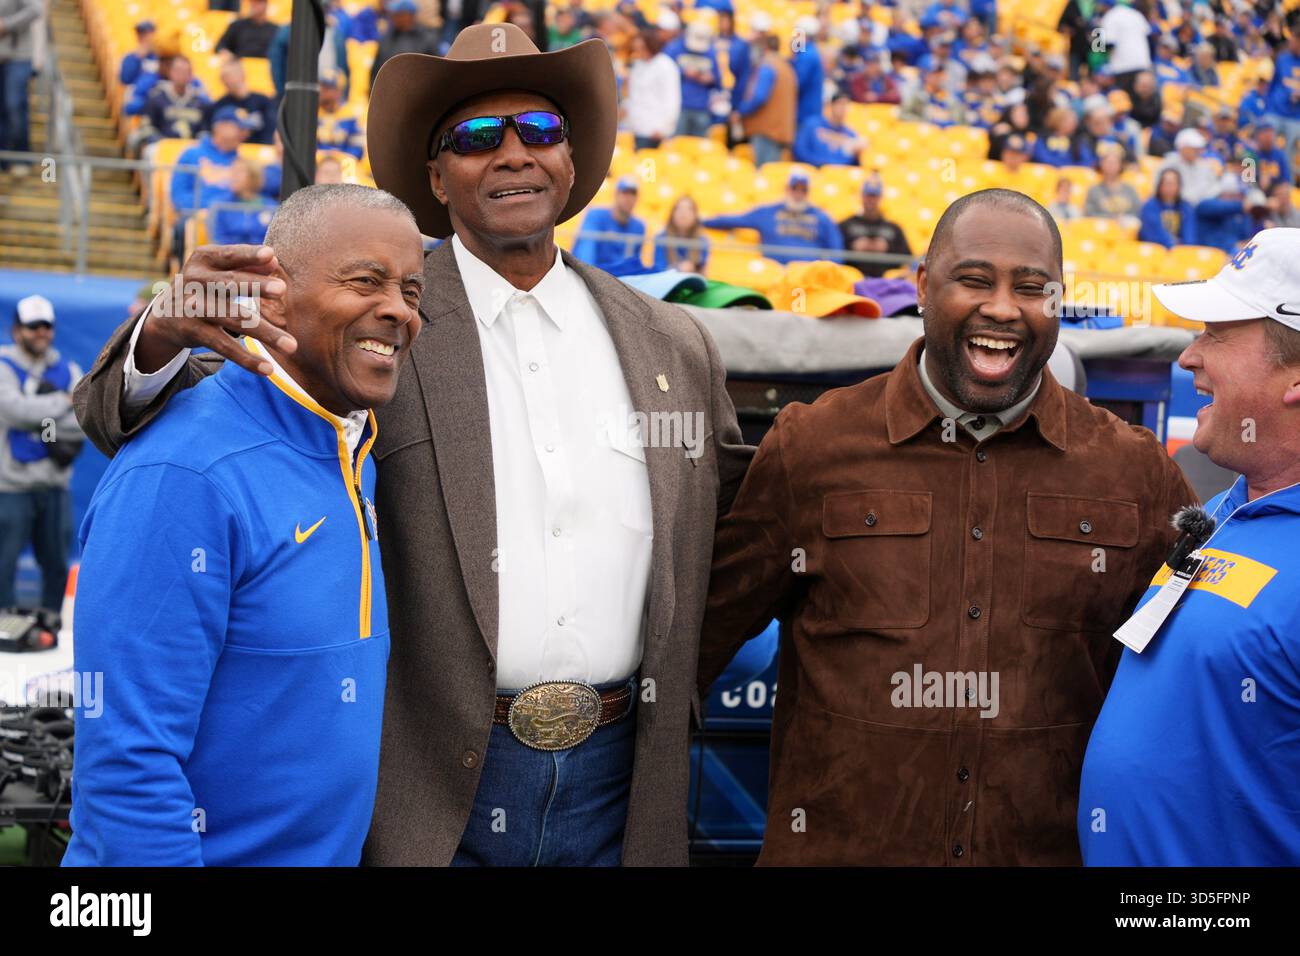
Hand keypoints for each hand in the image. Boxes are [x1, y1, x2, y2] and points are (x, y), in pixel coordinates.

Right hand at [142, 245, 293, 375]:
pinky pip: (223, 346)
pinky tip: (268, 368)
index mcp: (204, 259)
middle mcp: (195, 280)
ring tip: (291, 346)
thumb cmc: (206, 287)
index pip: (229, 255)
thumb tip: (273, 261)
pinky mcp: (192, 332)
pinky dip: (247, 359)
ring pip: (233, 318)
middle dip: (256, 286)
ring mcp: (192, 306)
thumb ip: (246, 265)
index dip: (248, 254)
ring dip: (264, 332)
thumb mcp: (219, 271)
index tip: (271, 254)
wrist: (164, 314)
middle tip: (282, 289)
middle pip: (229, 283)